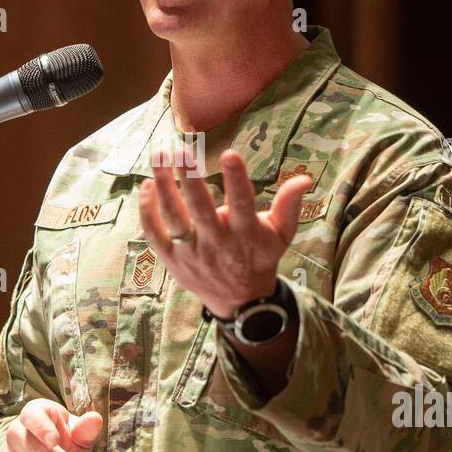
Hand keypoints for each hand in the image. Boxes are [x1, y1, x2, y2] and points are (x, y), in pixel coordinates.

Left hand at [139, 147, 313, 317]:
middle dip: (190, 179)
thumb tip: (305, 179)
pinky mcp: (172, 259)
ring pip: (173, 218)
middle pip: (200, 210)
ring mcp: (191, 253)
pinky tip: (147, 185)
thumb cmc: (260, 257)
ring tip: (158, 157)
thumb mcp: (282, 234)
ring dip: (163, 187)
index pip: (243, 205)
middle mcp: (217, 244)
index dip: (237, 180)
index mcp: (246, 234)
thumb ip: (289, 205)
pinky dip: (147, 210)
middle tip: (181, 151)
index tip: (230, 153)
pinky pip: (154, 233)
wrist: (238, 301)